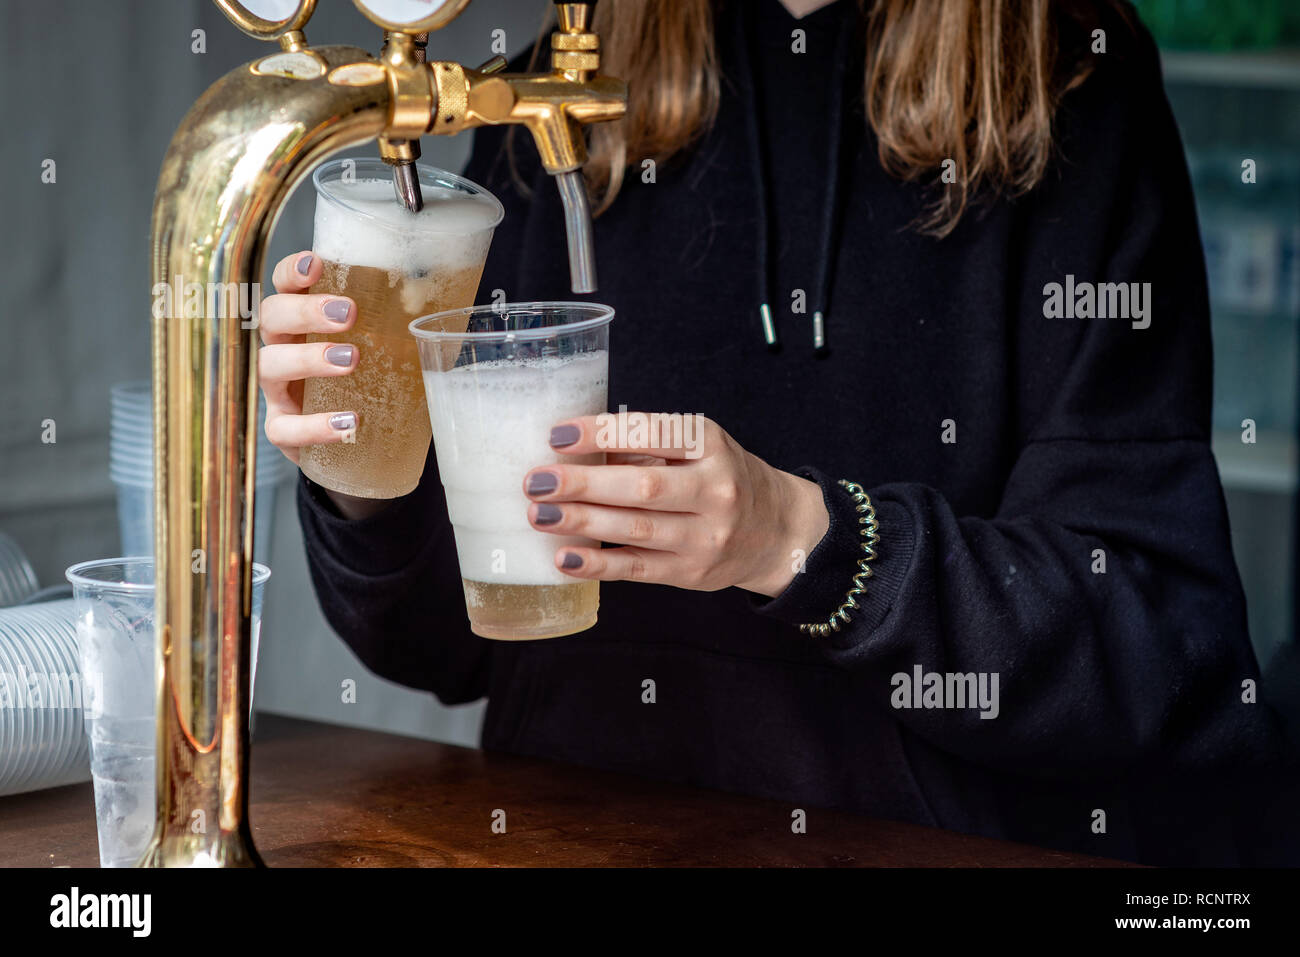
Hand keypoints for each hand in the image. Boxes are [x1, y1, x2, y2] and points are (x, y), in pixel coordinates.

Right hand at [259, 251, 384, 519]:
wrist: (363, 442)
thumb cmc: (376, 380)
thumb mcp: (390, 346)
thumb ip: (406, 321)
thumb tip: (450, 289)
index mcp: (305, 320)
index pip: (286, 285)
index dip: (293, 271)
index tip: (317, 264)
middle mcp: (284, 348)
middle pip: (274, 318)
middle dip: (306, 311)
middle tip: (349, 314)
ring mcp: (280, 390)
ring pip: (271, 366)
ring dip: (308, 359)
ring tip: (351, 360)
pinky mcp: (284, 430)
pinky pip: (285, 428)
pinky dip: (314, 425)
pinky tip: (347, 422)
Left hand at [523, 414, 828, 597]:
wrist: (776, 530)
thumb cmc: (722, 477)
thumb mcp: (699, 447)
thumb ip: (647, 444)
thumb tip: (571, 446)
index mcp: (711, 446)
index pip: (653, 433)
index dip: (603, 433)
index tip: (558, 435)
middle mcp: (714, 490)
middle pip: (643, 487)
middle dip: (584, 484)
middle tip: (537, 481)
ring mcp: (705, 536)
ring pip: (636, 530)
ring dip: (582, 522)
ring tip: (540, 514)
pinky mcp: (691, 572)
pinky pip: (637, 569)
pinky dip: (598, 564)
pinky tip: (564, 557)